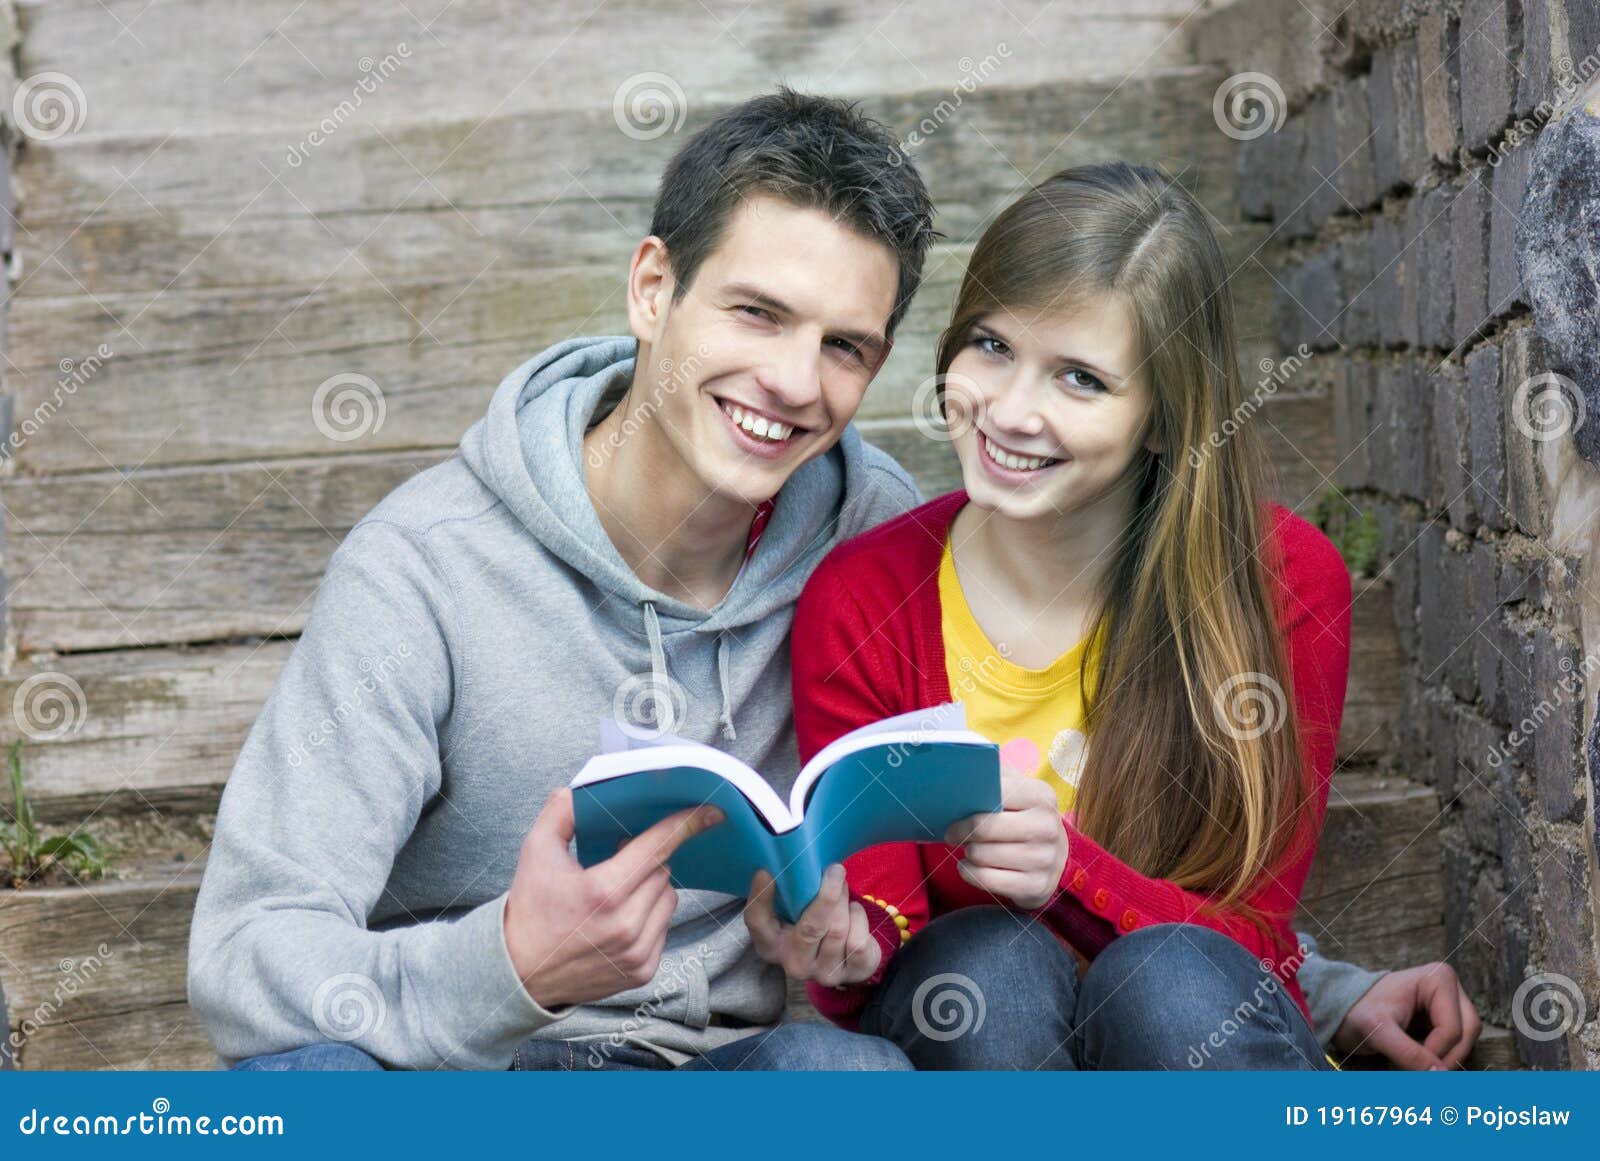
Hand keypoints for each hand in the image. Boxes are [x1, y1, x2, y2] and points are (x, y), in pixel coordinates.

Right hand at [502, 787, 722, 1008]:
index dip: (684, 825)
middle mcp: (626, 925)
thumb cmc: (530, 909)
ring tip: (616, 894)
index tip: (710, 813)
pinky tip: (619, 920)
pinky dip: (649, 917)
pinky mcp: (643, 971)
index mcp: (604, 891)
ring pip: (668, 899)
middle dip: (645, 861)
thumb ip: (560, 814)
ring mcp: (637, 952)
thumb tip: (582, 791)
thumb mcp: (535, 853)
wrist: (521, 973)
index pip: (657, 848)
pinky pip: (664, 928)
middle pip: (662, 871)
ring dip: (650, 889)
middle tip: (616, 863)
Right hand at [743, 863, 881, 985]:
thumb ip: (787, 893)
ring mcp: (824, 973)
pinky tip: (853, 912)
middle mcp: (794, 964)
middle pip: (810, 928)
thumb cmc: (811, 923)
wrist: (844, 956)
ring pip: (838, 929)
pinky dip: (858, 917)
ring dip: (844, 901)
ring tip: (842, 887)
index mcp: (770, 945)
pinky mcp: (853, 973)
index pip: (757, 922)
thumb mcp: (792, 911)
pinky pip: (858, 941)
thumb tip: (786, 863)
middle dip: (826, 896)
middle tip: (835, 869)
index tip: (766, 872)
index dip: (760, 897)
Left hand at [944, 770, 1068, 910]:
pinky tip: (971, 866)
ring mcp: (1044, 859)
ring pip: (981, 856)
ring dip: (967, 852)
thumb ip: (995, 774)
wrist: (1057, 858)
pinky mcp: (1036, 885)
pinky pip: (986, 880)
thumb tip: (966, 759)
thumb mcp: (1018, 791)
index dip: (968, 801)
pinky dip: (970, 873)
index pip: (996, 793)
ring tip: (969, 848)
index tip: (954, 809)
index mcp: (1041, 796)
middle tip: (951, 832)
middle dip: (960, 830)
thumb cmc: (1025, 818)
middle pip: (984, 828)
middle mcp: (1047, 827)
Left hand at [1331, 960, 1480, 1068]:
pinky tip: (1418, 1065)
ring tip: (1414, 1069)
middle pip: (1467, 1034)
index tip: (1409, 1068)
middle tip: (1419, 1075)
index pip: (1452, 1029)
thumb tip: (1441, 1078)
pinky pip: (1458, 1047)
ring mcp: (1451, 1004)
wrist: (1343, 1009)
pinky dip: (1441, 1060)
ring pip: (1465, 1043)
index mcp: (1438, 978)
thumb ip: (1409, 1053)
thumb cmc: (1357, 1012)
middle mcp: (1450, 988)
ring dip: (1444, 1062)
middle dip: (1445, 1059)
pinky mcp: (1446, 1020)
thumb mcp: (1378, 1031)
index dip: (1434, 1054)